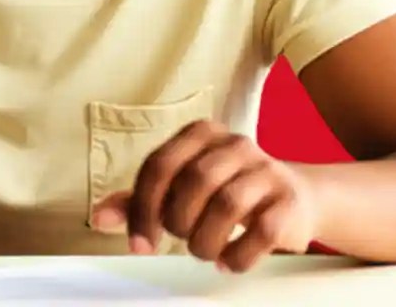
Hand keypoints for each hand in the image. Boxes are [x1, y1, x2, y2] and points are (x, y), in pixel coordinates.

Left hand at [90, 120, 318, 272]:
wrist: (294, 198)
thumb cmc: (224, 192)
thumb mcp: (180, 188)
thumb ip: (141, 199)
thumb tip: (100, 216)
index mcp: (201, 134)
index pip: (160, 164)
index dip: (143, 208)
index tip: (139, 243)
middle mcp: (235, 144)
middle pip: (193, 181)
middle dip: (178, 222)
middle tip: (181, 239)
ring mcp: (267, 170)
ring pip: (227, 205)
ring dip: (206, 242)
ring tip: (204, 252)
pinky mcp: (289, 200)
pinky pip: (261, 232)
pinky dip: (237, 256)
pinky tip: (228, 260)